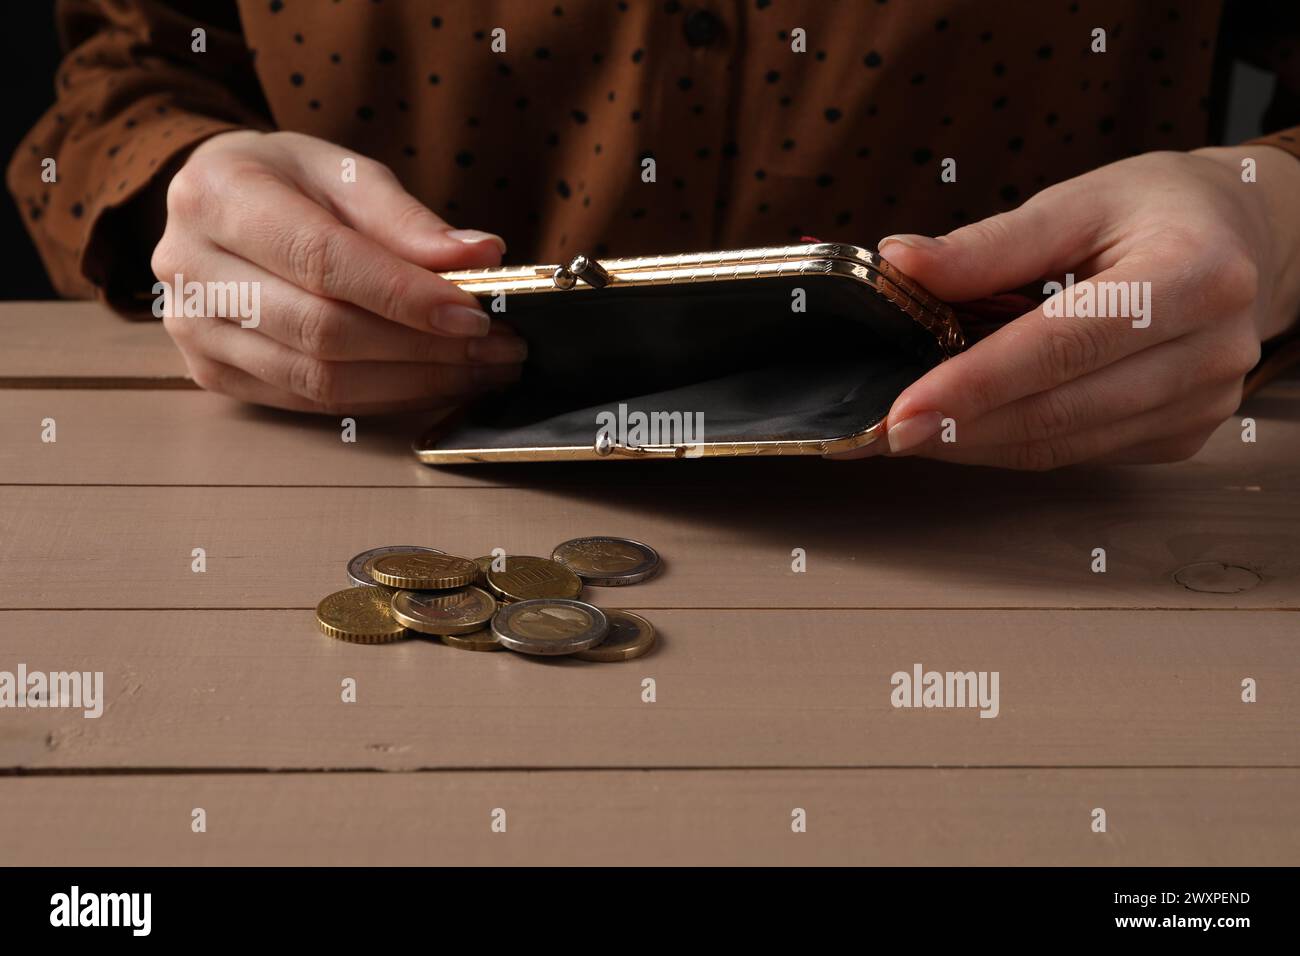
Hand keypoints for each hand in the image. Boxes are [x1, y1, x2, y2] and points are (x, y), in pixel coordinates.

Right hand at [151, 130, 523, 413]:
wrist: (213, 204)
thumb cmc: (286, 182)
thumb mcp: (343, 172)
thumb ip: (407, 219)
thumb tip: (479, 257)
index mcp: (219, 195)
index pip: (323, 260)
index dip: (404, 295)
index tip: (474, 314)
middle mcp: (190, 266)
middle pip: (324, 330)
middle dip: (424, 347)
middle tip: (498, 347)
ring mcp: (194, 329)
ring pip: (319, 379)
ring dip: (414, 382)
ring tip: (480, 369)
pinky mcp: (211, 372)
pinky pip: (309, 402)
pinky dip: (383, 398)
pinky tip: (433, 382)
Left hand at [840, 146, 1299, 467]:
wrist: (1242, 239)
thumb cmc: (1158, 211)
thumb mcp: (1078, 201)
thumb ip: (989, 244)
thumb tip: (901, 263)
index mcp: (1192, 276)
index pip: (1060, 345)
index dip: (974, 384)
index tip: (902, 410)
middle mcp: (1210, 351)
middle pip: (1059, 411)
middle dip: (960, 428)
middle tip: (882, 431)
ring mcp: (1202, 404)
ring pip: (1063, 445)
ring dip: (977, 445)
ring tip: (912, 430)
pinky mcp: (1182, 436)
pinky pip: (1079, 453)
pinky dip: (1013, 445)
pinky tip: (967, 429)